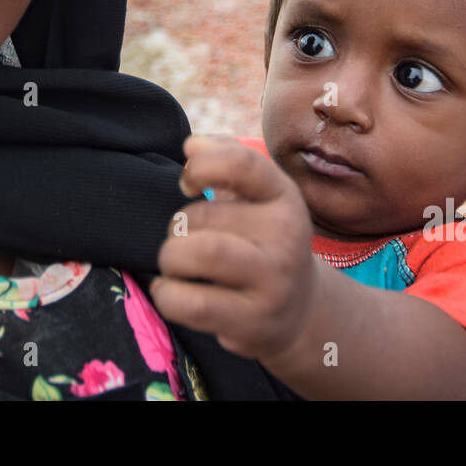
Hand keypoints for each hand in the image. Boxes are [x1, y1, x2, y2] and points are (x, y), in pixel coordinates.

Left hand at [151, 136, 318, 360]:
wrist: (298, 311)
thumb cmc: (260, 242)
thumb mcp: (255, 197)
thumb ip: (223, 159)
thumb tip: (192, 144)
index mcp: (284, 197)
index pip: (241, 163)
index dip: (200, 166)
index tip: (187, 183)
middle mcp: (286, 236)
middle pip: (203, 216)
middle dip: (176, 228)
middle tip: (183, 240)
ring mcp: (273, 281)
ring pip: (198, 254)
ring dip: (171, 258)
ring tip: (175, 265)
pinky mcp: (253, 321)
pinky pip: (192, 303)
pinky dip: (167, 295)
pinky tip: (170, 292)